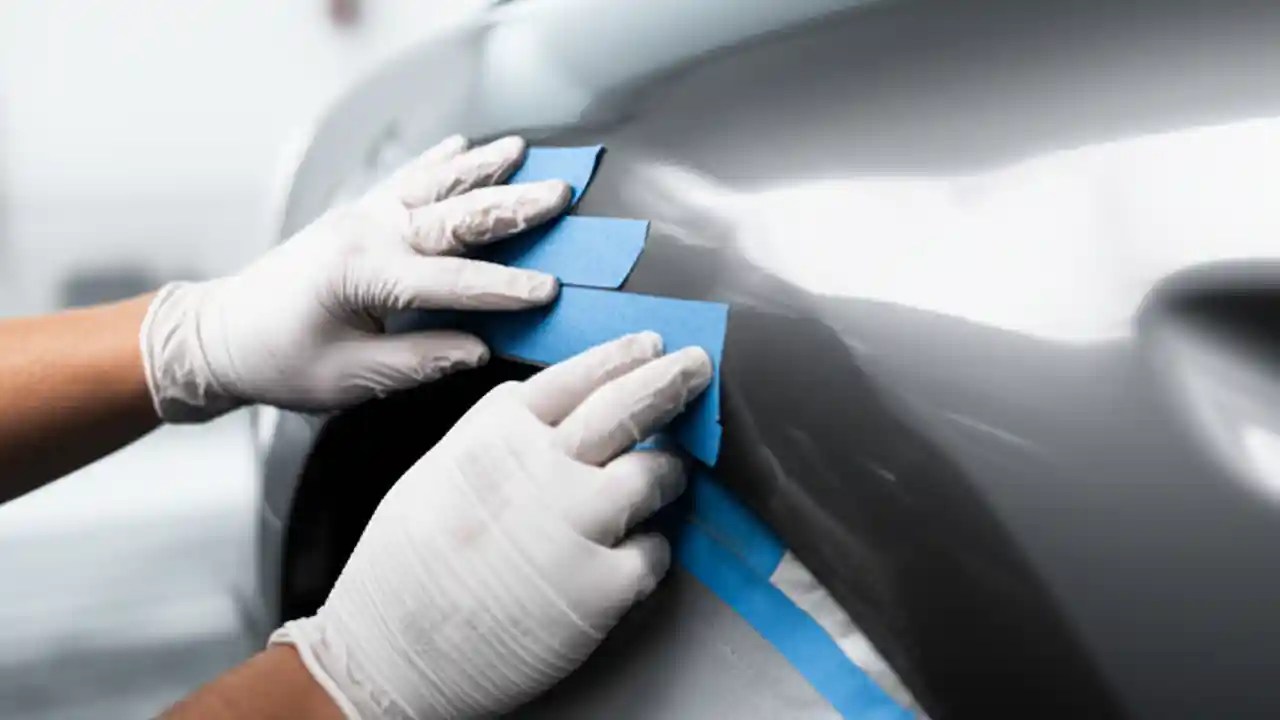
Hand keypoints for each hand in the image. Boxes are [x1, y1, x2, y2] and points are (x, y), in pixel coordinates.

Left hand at [141, 135, 570, 420]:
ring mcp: (361, 217)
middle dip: (512, 205)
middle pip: (452, 216)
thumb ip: (418, 362)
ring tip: (522, 150)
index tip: (549, 291)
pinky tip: (466, 145)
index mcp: (363, 275)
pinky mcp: (356, 216)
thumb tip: (477, 350)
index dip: (504, 289)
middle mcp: (366, 233)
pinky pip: (405, 180)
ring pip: (432, 185)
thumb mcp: (349, 378)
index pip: (451, 282)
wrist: (220, 335)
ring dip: (481, 167)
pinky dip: (439, 160)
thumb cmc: (278, 360)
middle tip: (559, 193)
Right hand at [271, 333, 712, 718]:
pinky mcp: (601, 586)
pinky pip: (654, 551)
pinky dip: (648, 552)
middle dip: (671, 381)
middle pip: (628, 406)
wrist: (386, 656)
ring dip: (667, 474)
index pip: (576, 376)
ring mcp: (575, 525)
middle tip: (698, 367)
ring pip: (657, 474)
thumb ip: (502, 438)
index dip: (619, 356)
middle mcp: (541, 468)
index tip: (650, 343)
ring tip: (663, 478)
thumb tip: (564, 421)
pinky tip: (627, 559)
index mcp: (495, 434)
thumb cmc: (404, 569)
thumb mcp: (440, 472)